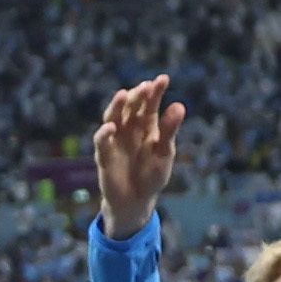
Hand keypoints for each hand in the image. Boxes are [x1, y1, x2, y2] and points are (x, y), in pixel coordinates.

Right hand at [95, 76, 182, 238]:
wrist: (136, 201)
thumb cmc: (152, 175)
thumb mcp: (165, 153)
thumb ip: (170, 131)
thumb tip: (179, 106)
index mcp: (147, 124)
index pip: (150, 103)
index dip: (155, 90)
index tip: (162, 79)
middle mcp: (129, 128)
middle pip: (131, 106)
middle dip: (137, 95)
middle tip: (144, 87)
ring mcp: (115, 140)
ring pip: (113, 117)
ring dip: (116, 106)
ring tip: (123, 95)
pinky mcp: (103, 155)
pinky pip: (101, 142)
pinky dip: (104, 133)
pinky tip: (111, 127)